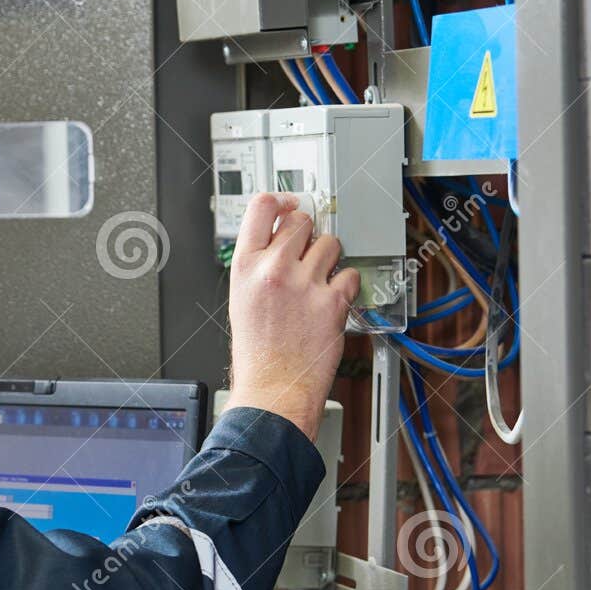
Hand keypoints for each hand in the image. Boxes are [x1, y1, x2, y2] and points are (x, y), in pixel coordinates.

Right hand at [224, 193, 359, 441]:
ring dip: (329, 258)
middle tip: (306, 255)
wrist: (273, 388)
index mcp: (245, 267)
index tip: (290, 204)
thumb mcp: (241, 297)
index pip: (261, 207)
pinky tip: (331, 301)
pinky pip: (348, 274)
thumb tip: (278, 237)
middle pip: (301, 221)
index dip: (281, 200)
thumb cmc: (257, 352)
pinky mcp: (332, 301)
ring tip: (318, 281)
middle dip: (308, 234)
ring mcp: (304, 284)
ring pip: (330, 243)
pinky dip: (344, 286)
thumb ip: (258, 263)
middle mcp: (274, 269)